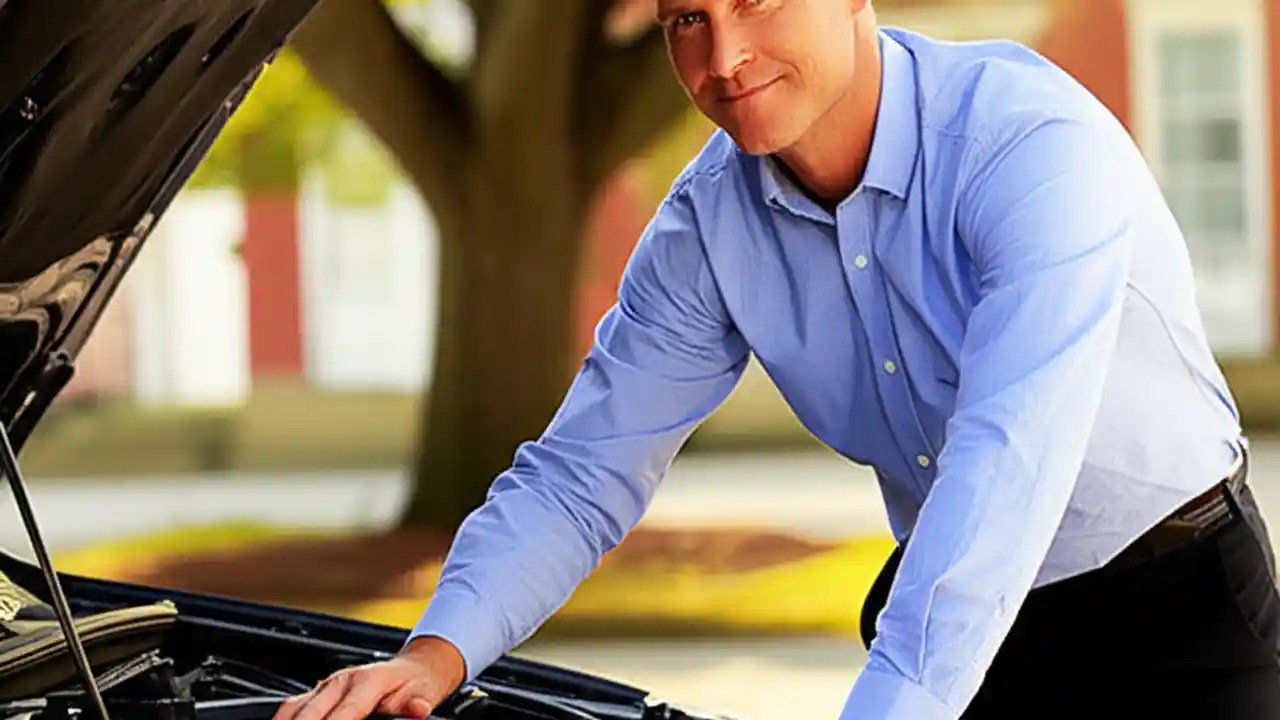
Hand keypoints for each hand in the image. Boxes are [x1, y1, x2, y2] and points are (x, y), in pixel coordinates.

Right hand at [272, 636, 466, 719]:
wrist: (413, 669)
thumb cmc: (415, 683)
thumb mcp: (422, 694)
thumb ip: (415, 705)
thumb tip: (419, 710)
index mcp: (368, 680)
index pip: (345, 712)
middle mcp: (342, 680)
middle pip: (310, 712)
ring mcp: (327, 686)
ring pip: (295, 708)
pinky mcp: (319, 692)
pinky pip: (293, 707)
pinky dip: (284, 719)